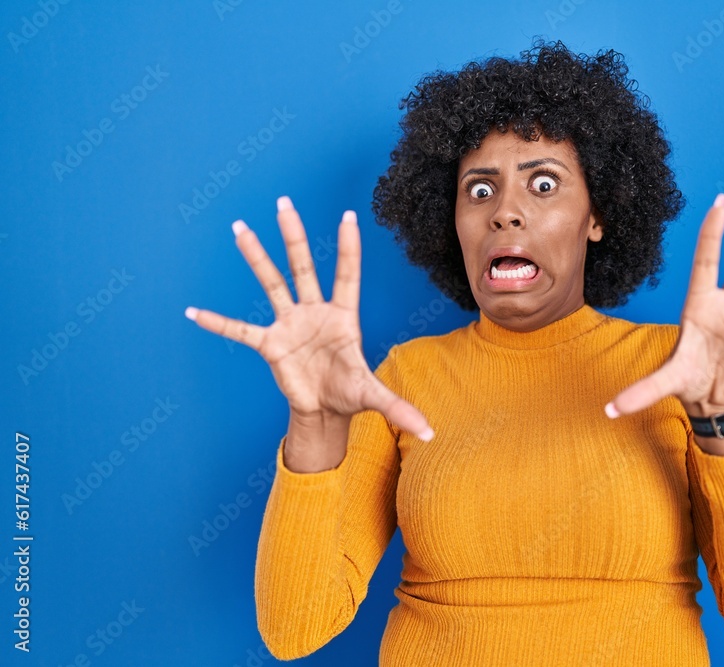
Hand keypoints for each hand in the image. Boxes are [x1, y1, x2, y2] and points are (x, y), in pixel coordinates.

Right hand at [185, 196, 433, 440]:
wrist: (325, 411)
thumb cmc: (350, 394)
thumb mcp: (375, 398)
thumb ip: (400, 410)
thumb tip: (430, 433)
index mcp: (344, 318)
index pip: (347, 275)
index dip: (348, 248)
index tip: (347, 215)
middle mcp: (315, 313)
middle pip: (303, 266)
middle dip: (294, 235)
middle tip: (284, 202)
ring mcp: (290, 325)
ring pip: (272, 284)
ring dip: (256, 257)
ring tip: (239, 227)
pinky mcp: (271, 345)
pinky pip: (240, 331)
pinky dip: (219, 323)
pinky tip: (194, 312)